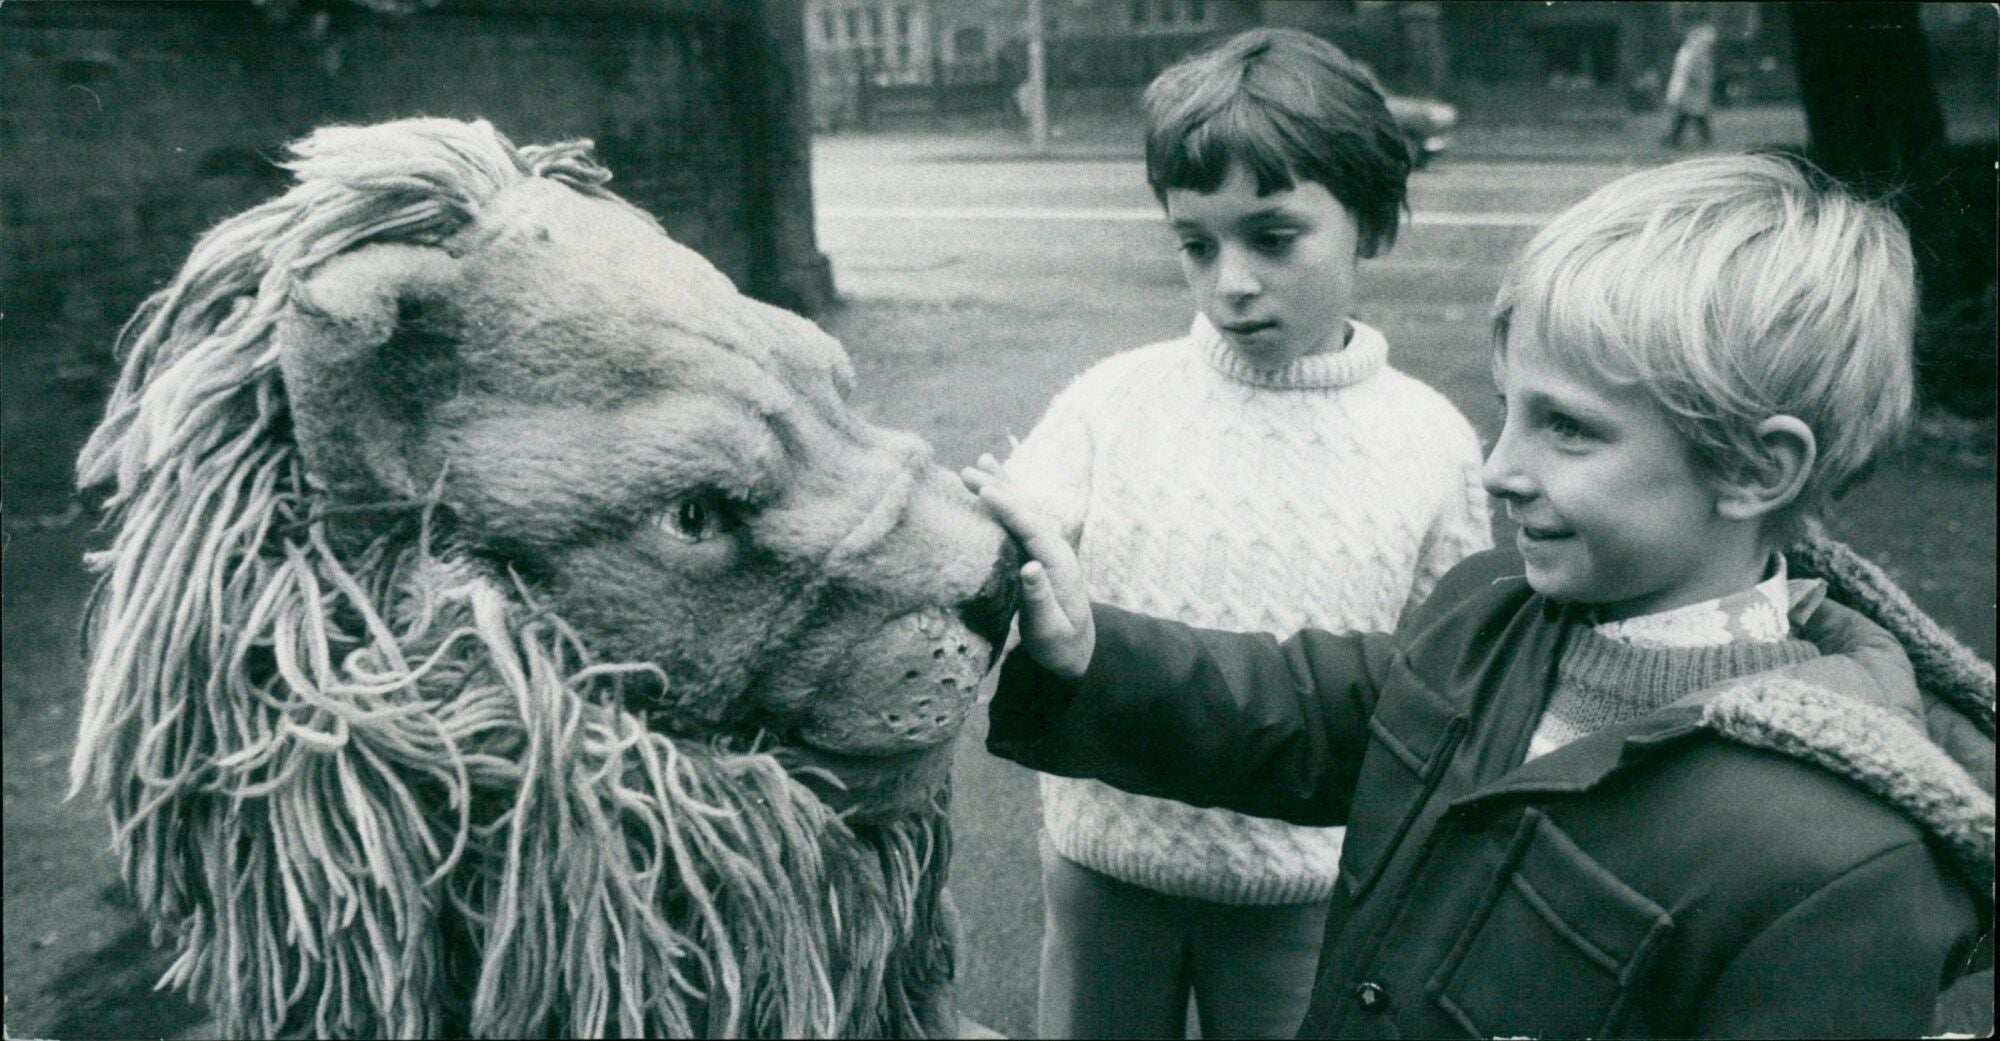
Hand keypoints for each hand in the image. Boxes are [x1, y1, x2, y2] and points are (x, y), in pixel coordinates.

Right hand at [961, 454, 1094, 678]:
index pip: (1031, 528)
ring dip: (1001, 485)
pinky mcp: (1037, 552)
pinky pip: (1019, 519)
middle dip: (998, 488)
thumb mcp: (1051, 629)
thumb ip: (1040, 600)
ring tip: (980, 460)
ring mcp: (1047, 548)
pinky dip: (1006, 498)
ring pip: (1022, 508)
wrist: (1077, 650)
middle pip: (1025, 510)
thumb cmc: (1061, 646)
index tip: (985, 491)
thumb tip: (1030, 567)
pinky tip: (993, 483)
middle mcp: (1054, 548)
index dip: (1008, 509)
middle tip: (966, 471)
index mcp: (1058, 564)